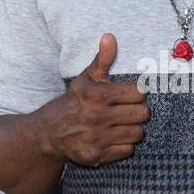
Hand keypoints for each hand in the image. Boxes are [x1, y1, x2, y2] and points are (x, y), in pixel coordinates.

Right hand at [43, 34, 150, 165]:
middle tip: (126, 110)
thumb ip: (102, 59)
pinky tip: (114, 137)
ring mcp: (97, 138)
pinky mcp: (96, 156)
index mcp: (98, 95)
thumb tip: (110, 37)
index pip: (139, 94)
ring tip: (121, 124)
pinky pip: (127, 151)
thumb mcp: (86, 78)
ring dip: (133, 129)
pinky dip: (124, 145)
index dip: (136, 94)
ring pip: (138, 134)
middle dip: (137, 111)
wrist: (50, 131)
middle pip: (143, 114)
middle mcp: (98, 117)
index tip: (127, 96)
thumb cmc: (74, 101)